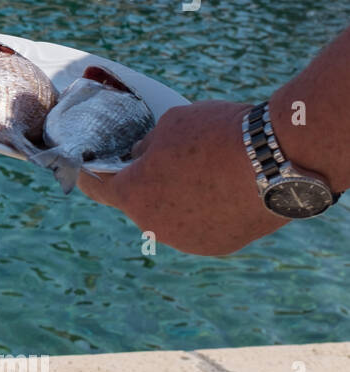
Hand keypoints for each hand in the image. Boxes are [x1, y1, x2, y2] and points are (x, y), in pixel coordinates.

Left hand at [80, 100, 287, 255]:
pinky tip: (223, 191)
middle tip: (167, 162)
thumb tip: (141, 155)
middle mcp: (152, 225)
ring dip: (177, 199)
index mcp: (132, 194)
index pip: (95, 187)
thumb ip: (147, 145)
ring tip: (204, 174)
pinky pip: (199, 226)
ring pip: (169, 216)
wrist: (279, 161)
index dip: (92, 173)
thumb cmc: (218, 136)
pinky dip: (204, 212)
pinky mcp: (216, 247)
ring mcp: (185, 240)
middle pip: (137, 202)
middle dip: (146, 183)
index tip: (92, 167)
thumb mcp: (171, 124)